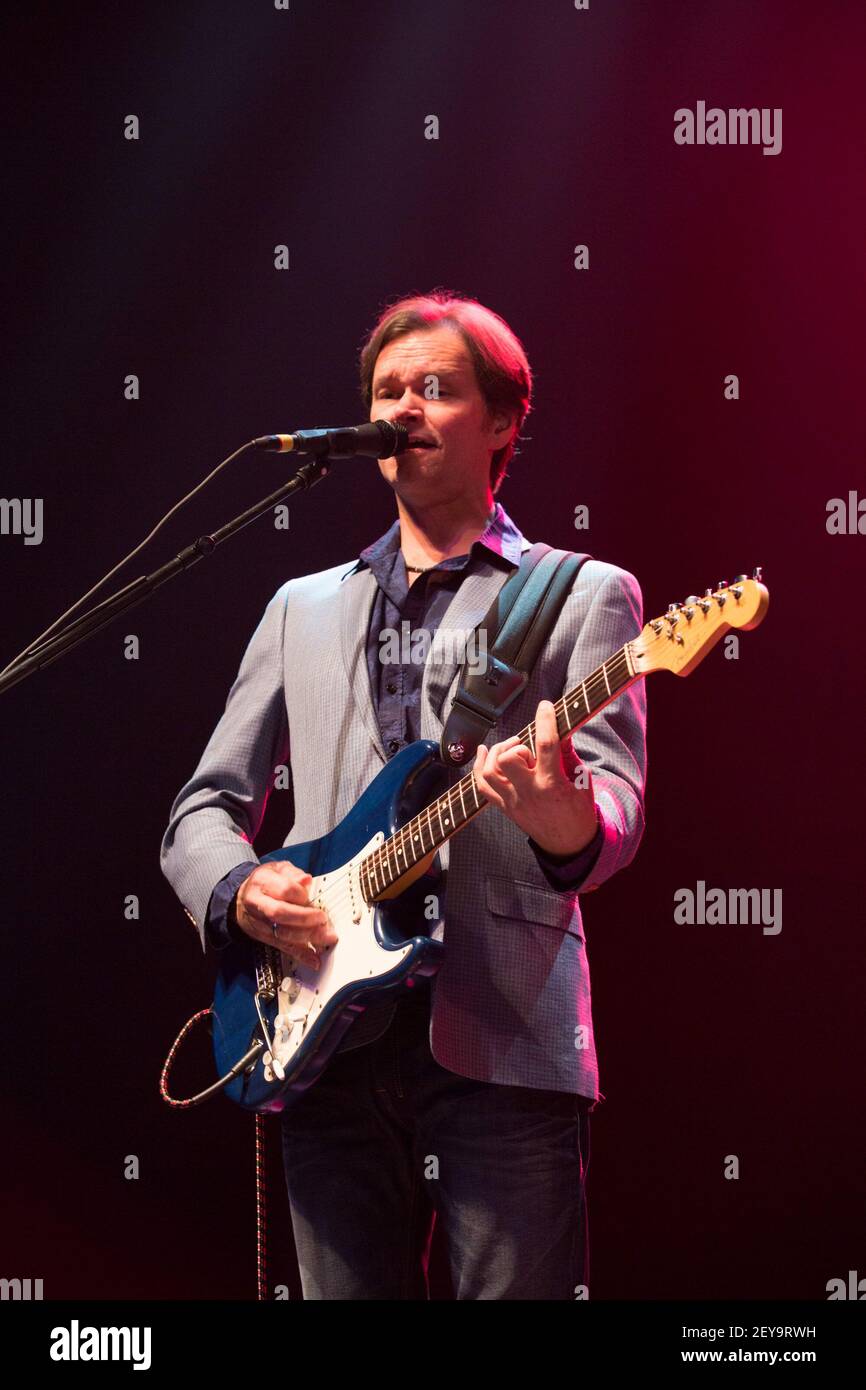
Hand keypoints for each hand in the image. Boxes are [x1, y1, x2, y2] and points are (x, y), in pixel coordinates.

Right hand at [234, 861, 337, 970]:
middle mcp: (257, 903)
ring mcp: (259, 923)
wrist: (240, 899)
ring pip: (282, 933)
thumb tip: (306, 880)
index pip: (284, 889)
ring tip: (325, 937)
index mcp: (262, 882)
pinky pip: (283, 947)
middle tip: (322, 919)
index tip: (313, 897)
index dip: (302, 895)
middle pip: (280, 913)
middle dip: (305, 918)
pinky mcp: (264, 938)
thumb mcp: (278, 869)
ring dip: (306, 937)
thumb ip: (293, 873)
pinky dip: (300, 954)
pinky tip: (313, 958)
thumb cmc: (265, 882)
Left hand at [472, 700, 597, 855]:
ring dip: (498, 753)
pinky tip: (484, 752)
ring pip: (490, 771)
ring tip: (512, 750)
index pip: (546, 744)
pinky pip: (482, 786)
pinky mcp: (504, 808)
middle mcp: (529, 792)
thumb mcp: (582, 780)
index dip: (545, 720)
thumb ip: (568, 754)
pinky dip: (478, 766)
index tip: (546, 706)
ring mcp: (513, 801)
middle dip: (517, 745)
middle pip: (509, 759)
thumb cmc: (578, 810)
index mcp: (553, 783)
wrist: (569, 845)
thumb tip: (560, 728)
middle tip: (528, 747)